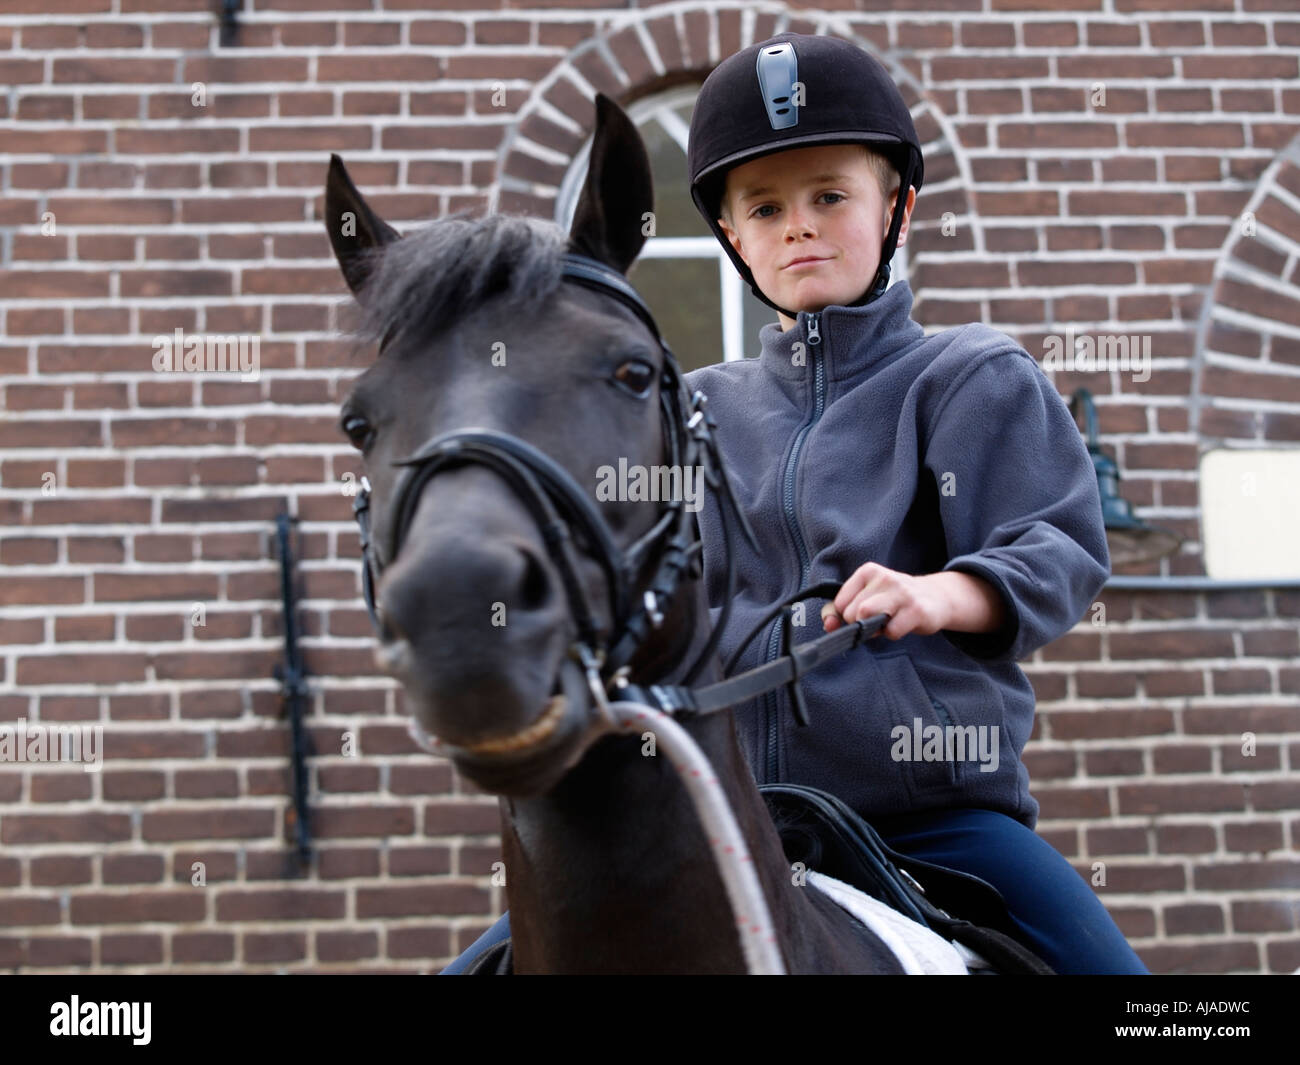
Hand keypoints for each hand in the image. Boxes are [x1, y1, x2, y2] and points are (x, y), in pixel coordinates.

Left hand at [820, 563, 1005, 641]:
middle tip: (877, 620)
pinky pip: (891, 632)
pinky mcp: (916, 610)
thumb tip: (828, 625)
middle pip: (853, 612)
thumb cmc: (895, 600)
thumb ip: (842, 611)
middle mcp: (884, 578)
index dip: (847, 616)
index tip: (861, 615)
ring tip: (887, 621)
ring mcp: (901, 593)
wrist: (936, 598)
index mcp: (868, 572)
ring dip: (875, 629)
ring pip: (867, 617)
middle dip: (861, 624)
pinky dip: (893, 634)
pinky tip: (902, 624)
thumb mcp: (868, 597)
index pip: (840, 602)